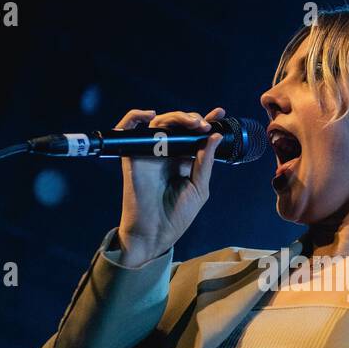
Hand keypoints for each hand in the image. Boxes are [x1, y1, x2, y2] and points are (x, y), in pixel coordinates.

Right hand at [115, 106, 225, 265]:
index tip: (220, 114)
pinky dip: (135, 116)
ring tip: (192, 123)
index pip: (194, 134)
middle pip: (177, 124)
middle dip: (192, 119)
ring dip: (176, 117)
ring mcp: (149, 152)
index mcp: (183, 159)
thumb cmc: (176, 216)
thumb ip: (205, 162)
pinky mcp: (132, 156)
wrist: (155, 233)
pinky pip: (128, 129)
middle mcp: (166, 153)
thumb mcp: (200, 188)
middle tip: (204, 125)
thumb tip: (214, 136)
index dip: (206, 121)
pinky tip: (151, 115)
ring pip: (159, 122)